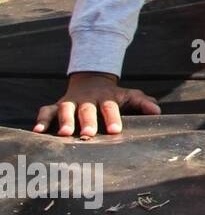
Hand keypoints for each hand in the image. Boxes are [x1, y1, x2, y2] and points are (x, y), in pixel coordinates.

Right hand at [33, 72, 161, 136]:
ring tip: (65, 133)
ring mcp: (70, 102)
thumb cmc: (115, 95)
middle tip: (89, 133)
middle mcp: (87, 100)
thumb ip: (144, 103)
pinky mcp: (56, 106)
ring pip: (65, 109)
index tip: (116, 130)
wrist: (92, 81)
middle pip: (87, 109)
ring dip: (64, 121)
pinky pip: (46, 111)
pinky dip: (42, 120)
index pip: (111, 107)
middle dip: (87, 121)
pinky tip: (38, 132)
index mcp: (107, 98)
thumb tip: (158, 112)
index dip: (113, 118)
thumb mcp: (131, 96)